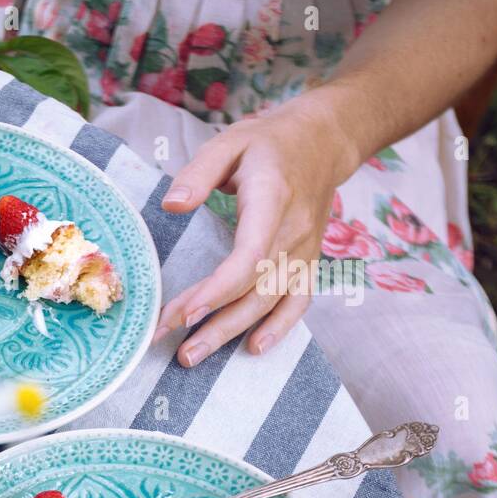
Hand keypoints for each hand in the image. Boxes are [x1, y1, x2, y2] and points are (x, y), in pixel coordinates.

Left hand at [156, 94, 358, 366]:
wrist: (325, 141)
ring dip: (233, 333)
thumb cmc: (268, 144)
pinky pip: (299, 301)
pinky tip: (253, 349)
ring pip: (271, 302)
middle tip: (175, 350)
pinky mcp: (308, 260)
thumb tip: (171, 205)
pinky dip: (280, 328)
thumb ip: (199, 173)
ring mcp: (304, 250)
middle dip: (213, 324)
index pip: (247, 258)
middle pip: (254, 289)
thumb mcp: (229, 143)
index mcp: (273, 202)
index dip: (215, 291)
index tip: (181, 313)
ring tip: (192, 356)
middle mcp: (293, 232)